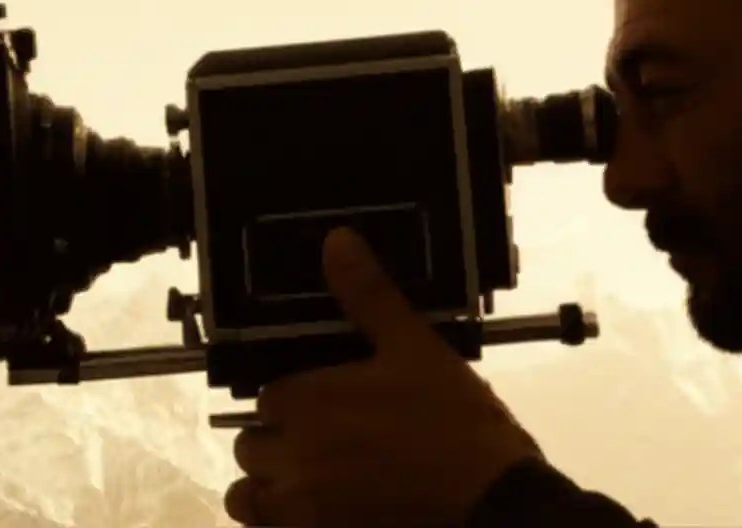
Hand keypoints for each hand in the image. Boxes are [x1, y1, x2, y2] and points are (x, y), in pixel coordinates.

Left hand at [223, 227, 544, 527]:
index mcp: (308, 402)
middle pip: (253, 443)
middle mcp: (292, 456)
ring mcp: (300, 507)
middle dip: (282, 439)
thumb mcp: (416, 348)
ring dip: (269, 482)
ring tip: (310, 478)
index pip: (270, 394)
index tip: (331, 401)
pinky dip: (276, 520)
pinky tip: (311, 509)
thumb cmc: (456, 421)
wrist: (493, 499)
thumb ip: (369, 296)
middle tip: (330, 438)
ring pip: (248, 492)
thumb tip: (337, 241)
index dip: (298, 397)